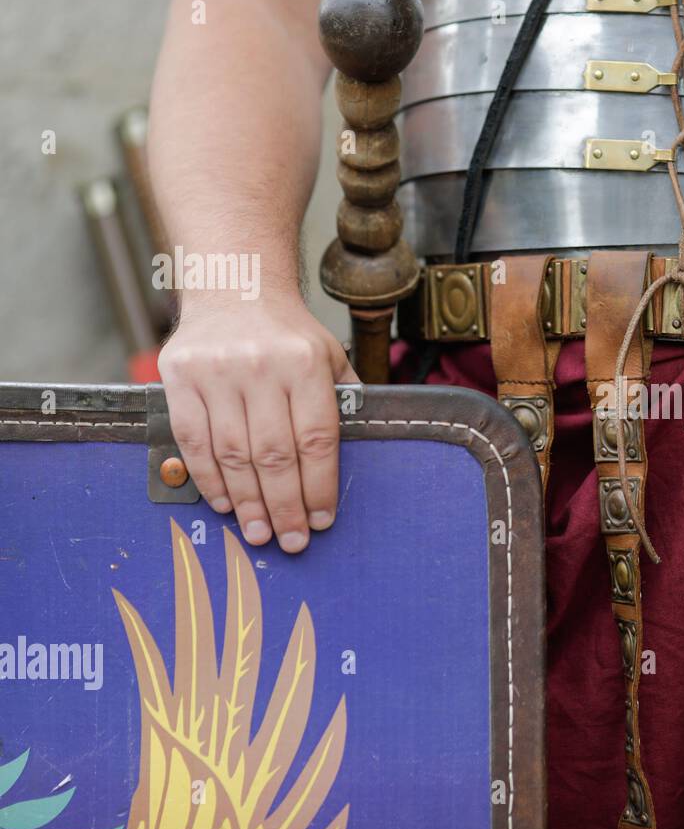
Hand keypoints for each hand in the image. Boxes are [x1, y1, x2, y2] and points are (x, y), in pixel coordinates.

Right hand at [158, 295, 359, 552]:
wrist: (235, 287)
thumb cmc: (289, 334)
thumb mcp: (330, 355)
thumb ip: (343, 401)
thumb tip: (357, 455)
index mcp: (306, 362)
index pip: (316, 439)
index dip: (319, 486)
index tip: (322, 520)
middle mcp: (261, 366)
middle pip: (274, 454)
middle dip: (285, 506)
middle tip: (291, 541)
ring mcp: (217, 371)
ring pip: (233, 453)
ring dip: (247, 502)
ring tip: (260, 533)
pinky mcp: (180, 376)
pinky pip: (193, 439)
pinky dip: (209, 478)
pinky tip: (226, 504)